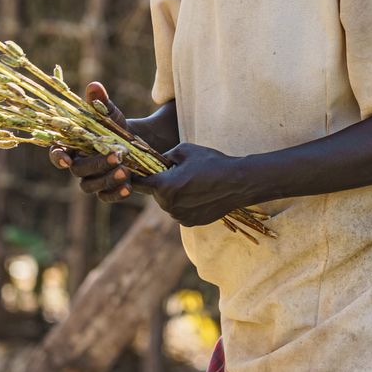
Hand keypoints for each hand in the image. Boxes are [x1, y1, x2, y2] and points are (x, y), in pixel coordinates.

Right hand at [49, 82, 135, 202]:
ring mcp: (93, 180)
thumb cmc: (115, 127)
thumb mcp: (110, 114)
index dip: (58, 157)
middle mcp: (79, 166)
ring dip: (107, 179)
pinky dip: (116, 194)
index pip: (57, 153)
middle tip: (117, 155)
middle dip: (96, 164)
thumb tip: (94, 86)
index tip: (66, 160)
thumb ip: (100, 103)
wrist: (137, 144)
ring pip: (90, 186)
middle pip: (78, 170)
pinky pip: (106, 197)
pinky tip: (128, 187)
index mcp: (73, 146)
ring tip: (126, 169)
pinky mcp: (108, 190)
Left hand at [132, 143, 262, 227]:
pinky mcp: (191, 222)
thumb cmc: (212, 162)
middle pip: (155, 193)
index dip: (135, 176)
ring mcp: (180, 216)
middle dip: (160, 183)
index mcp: (164, 186)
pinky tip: (198, 193)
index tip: (133, 171)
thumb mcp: (185, 149)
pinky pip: (179, 211)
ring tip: (191, 182)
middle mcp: (169, 205)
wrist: (238, 182)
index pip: (139, 183)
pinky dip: (183, 203)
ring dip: (172, 194)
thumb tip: (157, 161)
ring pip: (167, 203)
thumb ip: (165, 155)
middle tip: (177, 172)